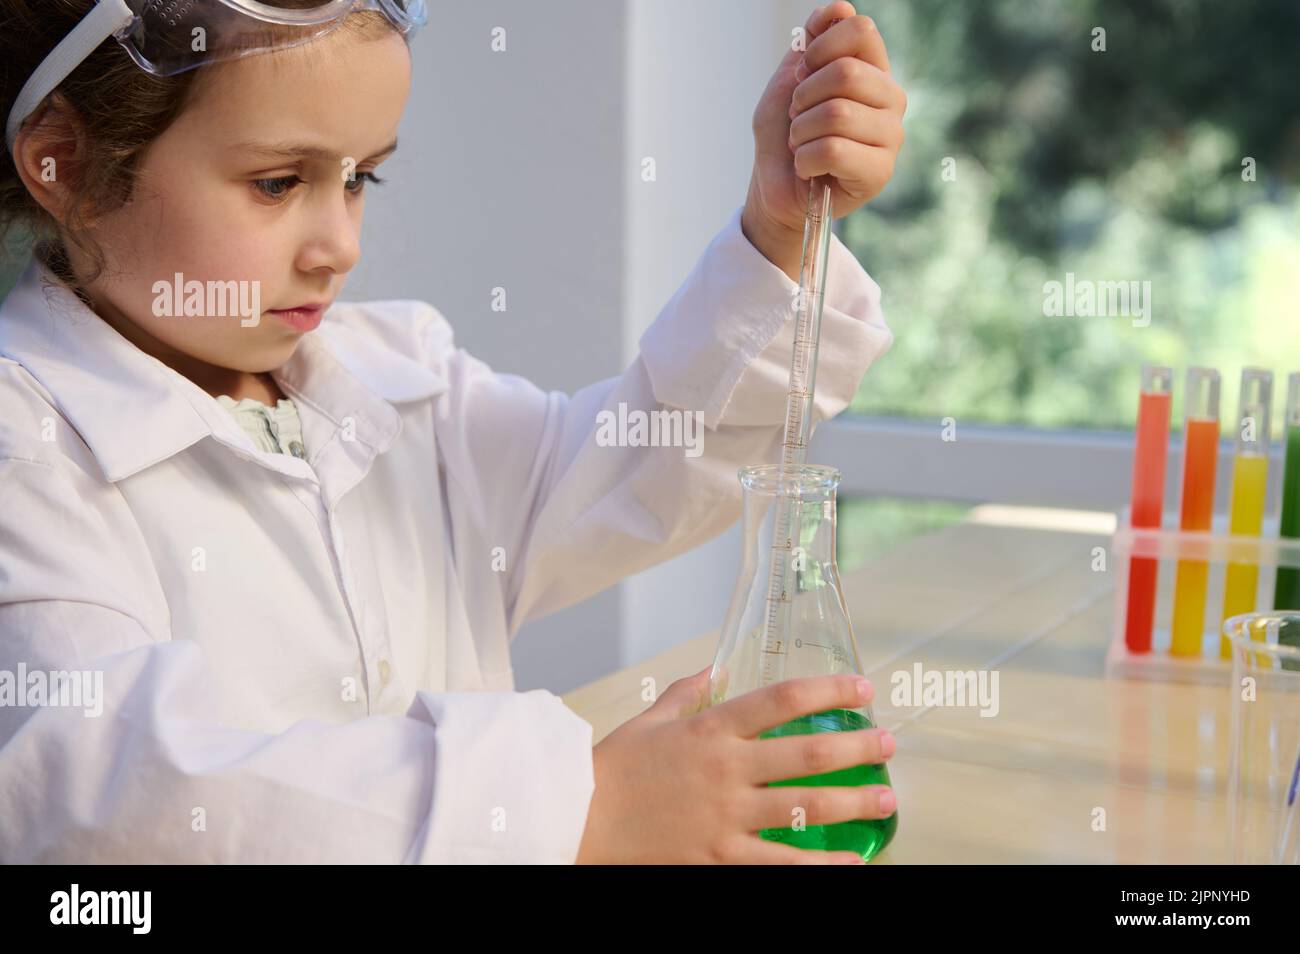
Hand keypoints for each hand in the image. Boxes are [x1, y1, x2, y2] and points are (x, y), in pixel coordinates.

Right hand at [575, 668, 896, 863]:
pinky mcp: (719, 857)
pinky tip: (852, 864)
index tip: (862, 689)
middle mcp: (726, 769)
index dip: (827, 691)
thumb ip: (687, 692)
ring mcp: (726, 816)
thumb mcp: (650, 718)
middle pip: (806, 754)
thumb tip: (714, 667)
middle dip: (855, 748)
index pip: (781, 700)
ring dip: (852, 802)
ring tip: (886, 799)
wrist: (577, 818)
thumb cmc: (613, 769)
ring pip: (803, 807)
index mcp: (711, 729)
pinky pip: (779, 864)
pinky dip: (819, 866)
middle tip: (889, 745)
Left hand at [743, 2, 906, 278]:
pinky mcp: (880, 171)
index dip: (820, 46)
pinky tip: (808, 168)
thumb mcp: (787, 83)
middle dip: (804, 96)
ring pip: (837, 113)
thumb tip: (839, 9)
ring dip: (800, 132)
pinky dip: (805, 159)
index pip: (861, 29)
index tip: (802, 71)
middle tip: (797, 117)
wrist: (775, 188)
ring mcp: (890, 135)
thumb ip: (810, 46)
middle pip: (847, 72)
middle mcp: (890, 98)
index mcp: (873, 69)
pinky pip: (833, 150)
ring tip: (801, 144)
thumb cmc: (783, 136)